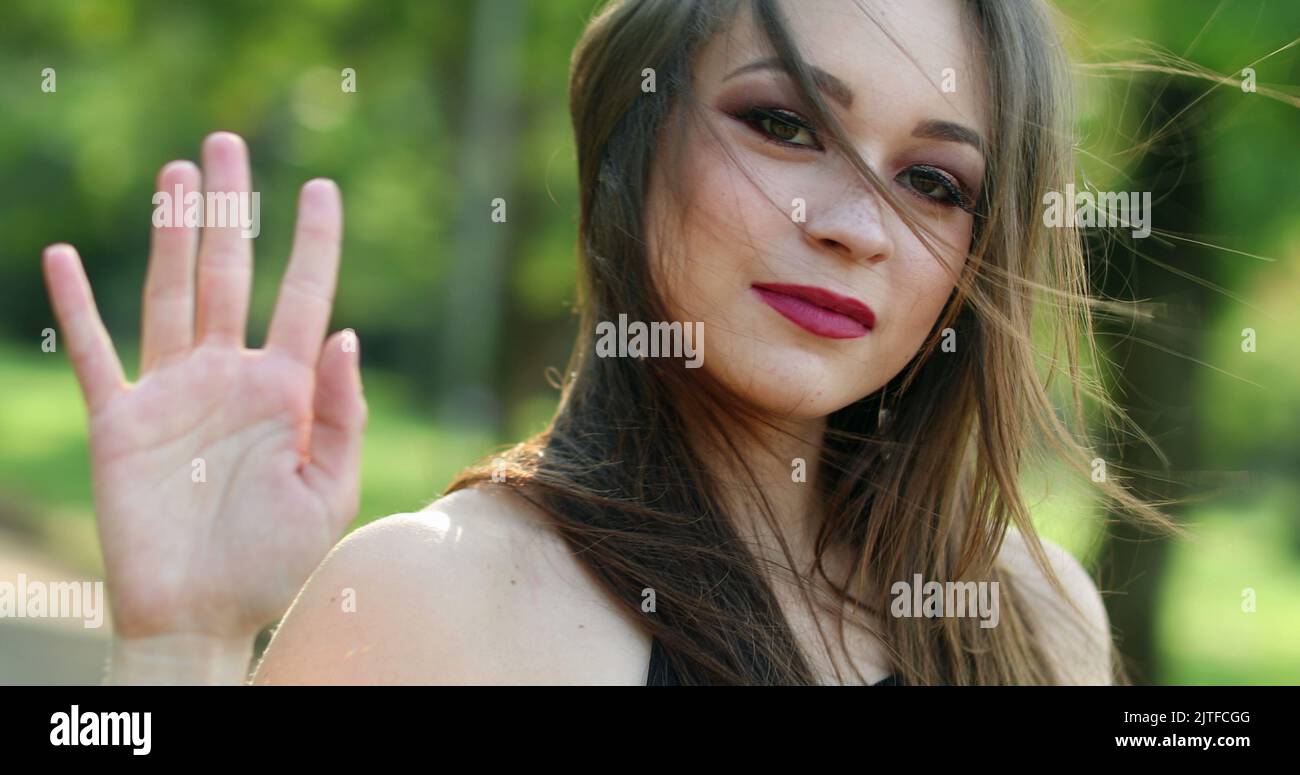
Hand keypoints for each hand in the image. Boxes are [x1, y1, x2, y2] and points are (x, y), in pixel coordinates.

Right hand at [42, 132, 366, 641]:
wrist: (202, 615)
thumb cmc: (274, 563)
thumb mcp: (329, 493)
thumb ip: (340, 416)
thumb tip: (347, 334)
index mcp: (285, 391)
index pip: (304, 298)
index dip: (315, 243)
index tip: (323, 188)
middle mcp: (228, 377)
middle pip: (230, 273)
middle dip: (230, 210)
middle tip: (227, 143)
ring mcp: (172, 393)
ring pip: (169, 293)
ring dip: (168, 235)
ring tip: (176, 174)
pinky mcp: (121, 421)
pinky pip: (97, 353)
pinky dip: (78, 308)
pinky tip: (64, 256)